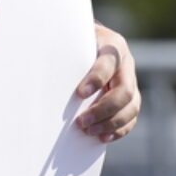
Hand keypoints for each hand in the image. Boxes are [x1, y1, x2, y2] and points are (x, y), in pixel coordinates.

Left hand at [74, 22, 139, 141]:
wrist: (88, 42)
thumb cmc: (75, 41)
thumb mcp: (72, 39)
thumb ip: (66, 49)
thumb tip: (43, 66)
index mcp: (112, 45)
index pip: (109, 63)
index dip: (97, 79)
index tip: (80, 93)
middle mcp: (126, 64)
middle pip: (125, 91)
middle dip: (103, 109)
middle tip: (81, 122)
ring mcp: (131, 82)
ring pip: (132, 107)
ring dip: (111, 123)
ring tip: (89, 130)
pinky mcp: (130, 98)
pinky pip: (131, 117)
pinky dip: (119, 130)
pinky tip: (102, 137)